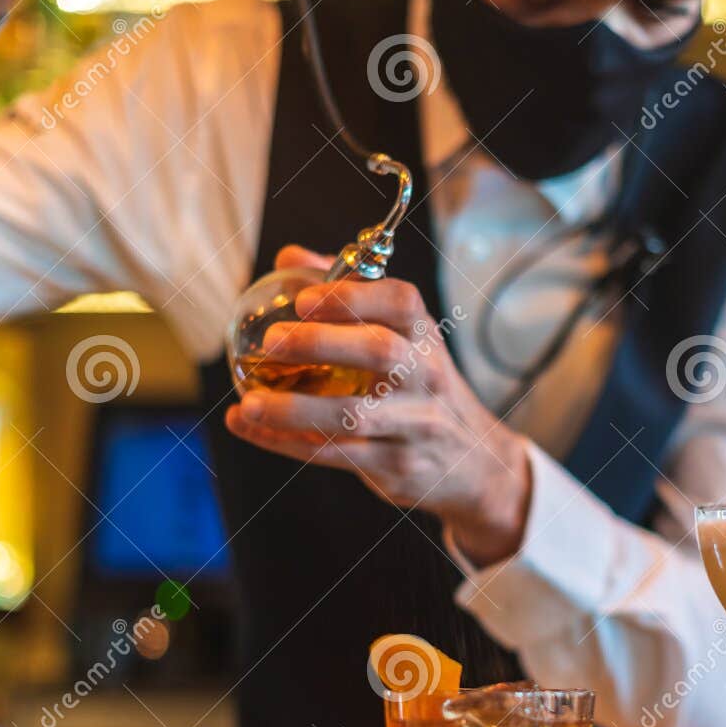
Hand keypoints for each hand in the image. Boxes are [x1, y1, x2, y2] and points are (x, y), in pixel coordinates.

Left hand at [225, 247, 532, 566]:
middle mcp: (426, 377)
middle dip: (321, 343)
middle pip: (379, 353)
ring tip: (249, 404)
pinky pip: (336, 455)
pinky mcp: (398, 467)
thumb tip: (289, 259)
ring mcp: (415, 425)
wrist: (476, 465)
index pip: (401, 303)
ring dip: (294, 410)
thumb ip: (353, 297)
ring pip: (353, 415)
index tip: (305, 297)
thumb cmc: (424, 391)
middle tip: (271, 342)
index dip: (353, 295)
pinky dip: (288, 444)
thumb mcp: (408, 341)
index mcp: (425, 338)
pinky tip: (251, 431)